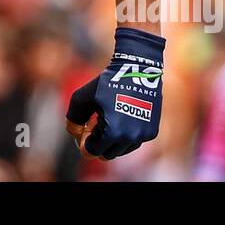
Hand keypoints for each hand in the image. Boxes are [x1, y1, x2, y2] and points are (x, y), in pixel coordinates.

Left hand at [65, 27, 164, 159]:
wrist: (137, 70)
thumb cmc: (107, 83)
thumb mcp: (82, 97)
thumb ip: (73, 118)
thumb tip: (75, 134)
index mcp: (112, 132)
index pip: (92, 151)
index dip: (85, 141)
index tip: (86, 127)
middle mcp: (129, 138)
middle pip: (106, 154)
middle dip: (99, 142)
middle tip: (95, 123)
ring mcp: (142, 137)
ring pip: (121, 150)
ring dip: (112, 140)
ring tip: (108, 119)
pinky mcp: (151, 133)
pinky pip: (133, 142)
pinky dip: (125, 136)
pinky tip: (121, 118)